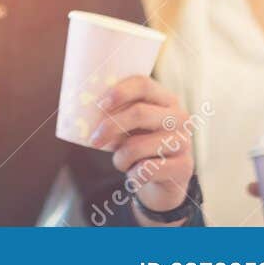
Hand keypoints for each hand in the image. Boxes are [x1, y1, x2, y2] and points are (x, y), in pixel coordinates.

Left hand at [89, 74, 194, 218]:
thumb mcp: (131, 125)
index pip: (143, 84)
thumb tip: (78, 107)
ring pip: (138, 146)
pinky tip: (135, 174)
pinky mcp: (184, 167)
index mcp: (165, 98)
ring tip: (120, 161)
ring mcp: (184, 141)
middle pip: (139, 113)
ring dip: (120, 158)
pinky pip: (146, 169)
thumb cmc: (140, 144)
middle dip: (109, 127)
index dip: (119, 92)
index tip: (99, 105)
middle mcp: (179, 116)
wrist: (164, 180)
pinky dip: (132, 175)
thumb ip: (115, 112)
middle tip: (94, 140)